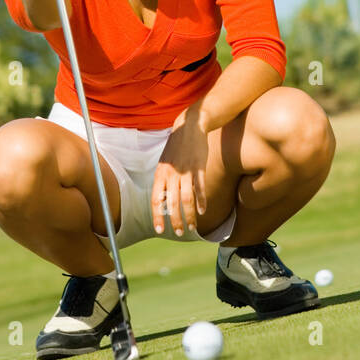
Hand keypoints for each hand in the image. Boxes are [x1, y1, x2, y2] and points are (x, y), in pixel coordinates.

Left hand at [151, 106, 208, 236]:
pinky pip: (199, 188)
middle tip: (180, 233)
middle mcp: (171, 174)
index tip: (160, 230)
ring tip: (192, 227)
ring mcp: (185, 171)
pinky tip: (203, 211)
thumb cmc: (177, 148)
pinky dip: (201, 201)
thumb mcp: (165, 163)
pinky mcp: (198, 167)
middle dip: (175, 221)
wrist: (190, 127)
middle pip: (171, 203)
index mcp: (160, 174)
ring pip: (185, 199)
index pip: (156, 200)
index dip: (157, 216)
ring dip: (189, 216)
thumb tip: (162, 202)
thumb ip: (163, 181)